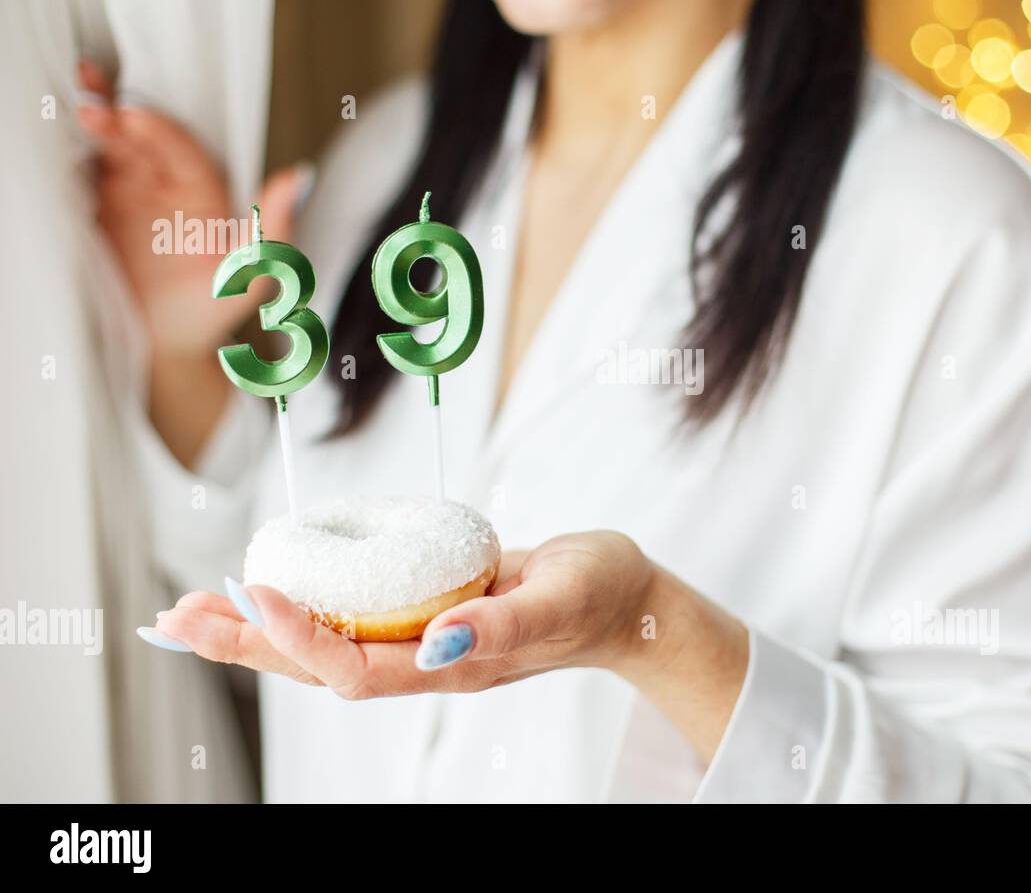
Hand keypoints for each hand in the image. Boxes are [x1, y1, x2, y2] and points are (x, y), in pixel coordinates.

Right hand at [76, 61, 308, 356]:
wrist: (168, 349)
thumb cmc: (215, 310)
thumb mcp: (257, 271)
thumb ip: (279, 225)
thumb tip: (302, 176)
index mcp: (201, 191)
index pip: (181, 151)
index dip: (161, 132)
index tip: (135, 115)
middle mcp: (162, 186)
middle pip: (138, 141)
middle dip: (116, 118)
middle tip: (93, 103)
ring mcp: (123, 197)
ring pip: (105, 151)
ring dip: (89, 127)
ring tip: (72, 105)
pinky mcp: (92, 214)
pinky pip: (78, 177)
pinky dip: (64, 153)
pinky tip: (48, 133)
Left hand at [149, 531, 748, 759]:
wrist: (623, 599)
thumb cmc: (600, 593)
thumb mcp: (564, 597)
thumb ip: (504, 624)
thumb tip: (439, 639)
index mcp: (457, 666)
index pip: (359, 666)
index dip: (303, 637)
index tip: (259, 593)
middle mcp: (428, 661)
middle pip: (320, 667)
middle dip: (248, 643)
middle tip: (181, 618)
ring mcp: (424, 642)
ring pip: (325, 646)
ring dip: (258, 629)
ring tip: (197, 608)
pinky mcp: (425, 614)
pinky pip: (350, 618)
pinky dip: (302, 606)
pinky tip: (273, 589)